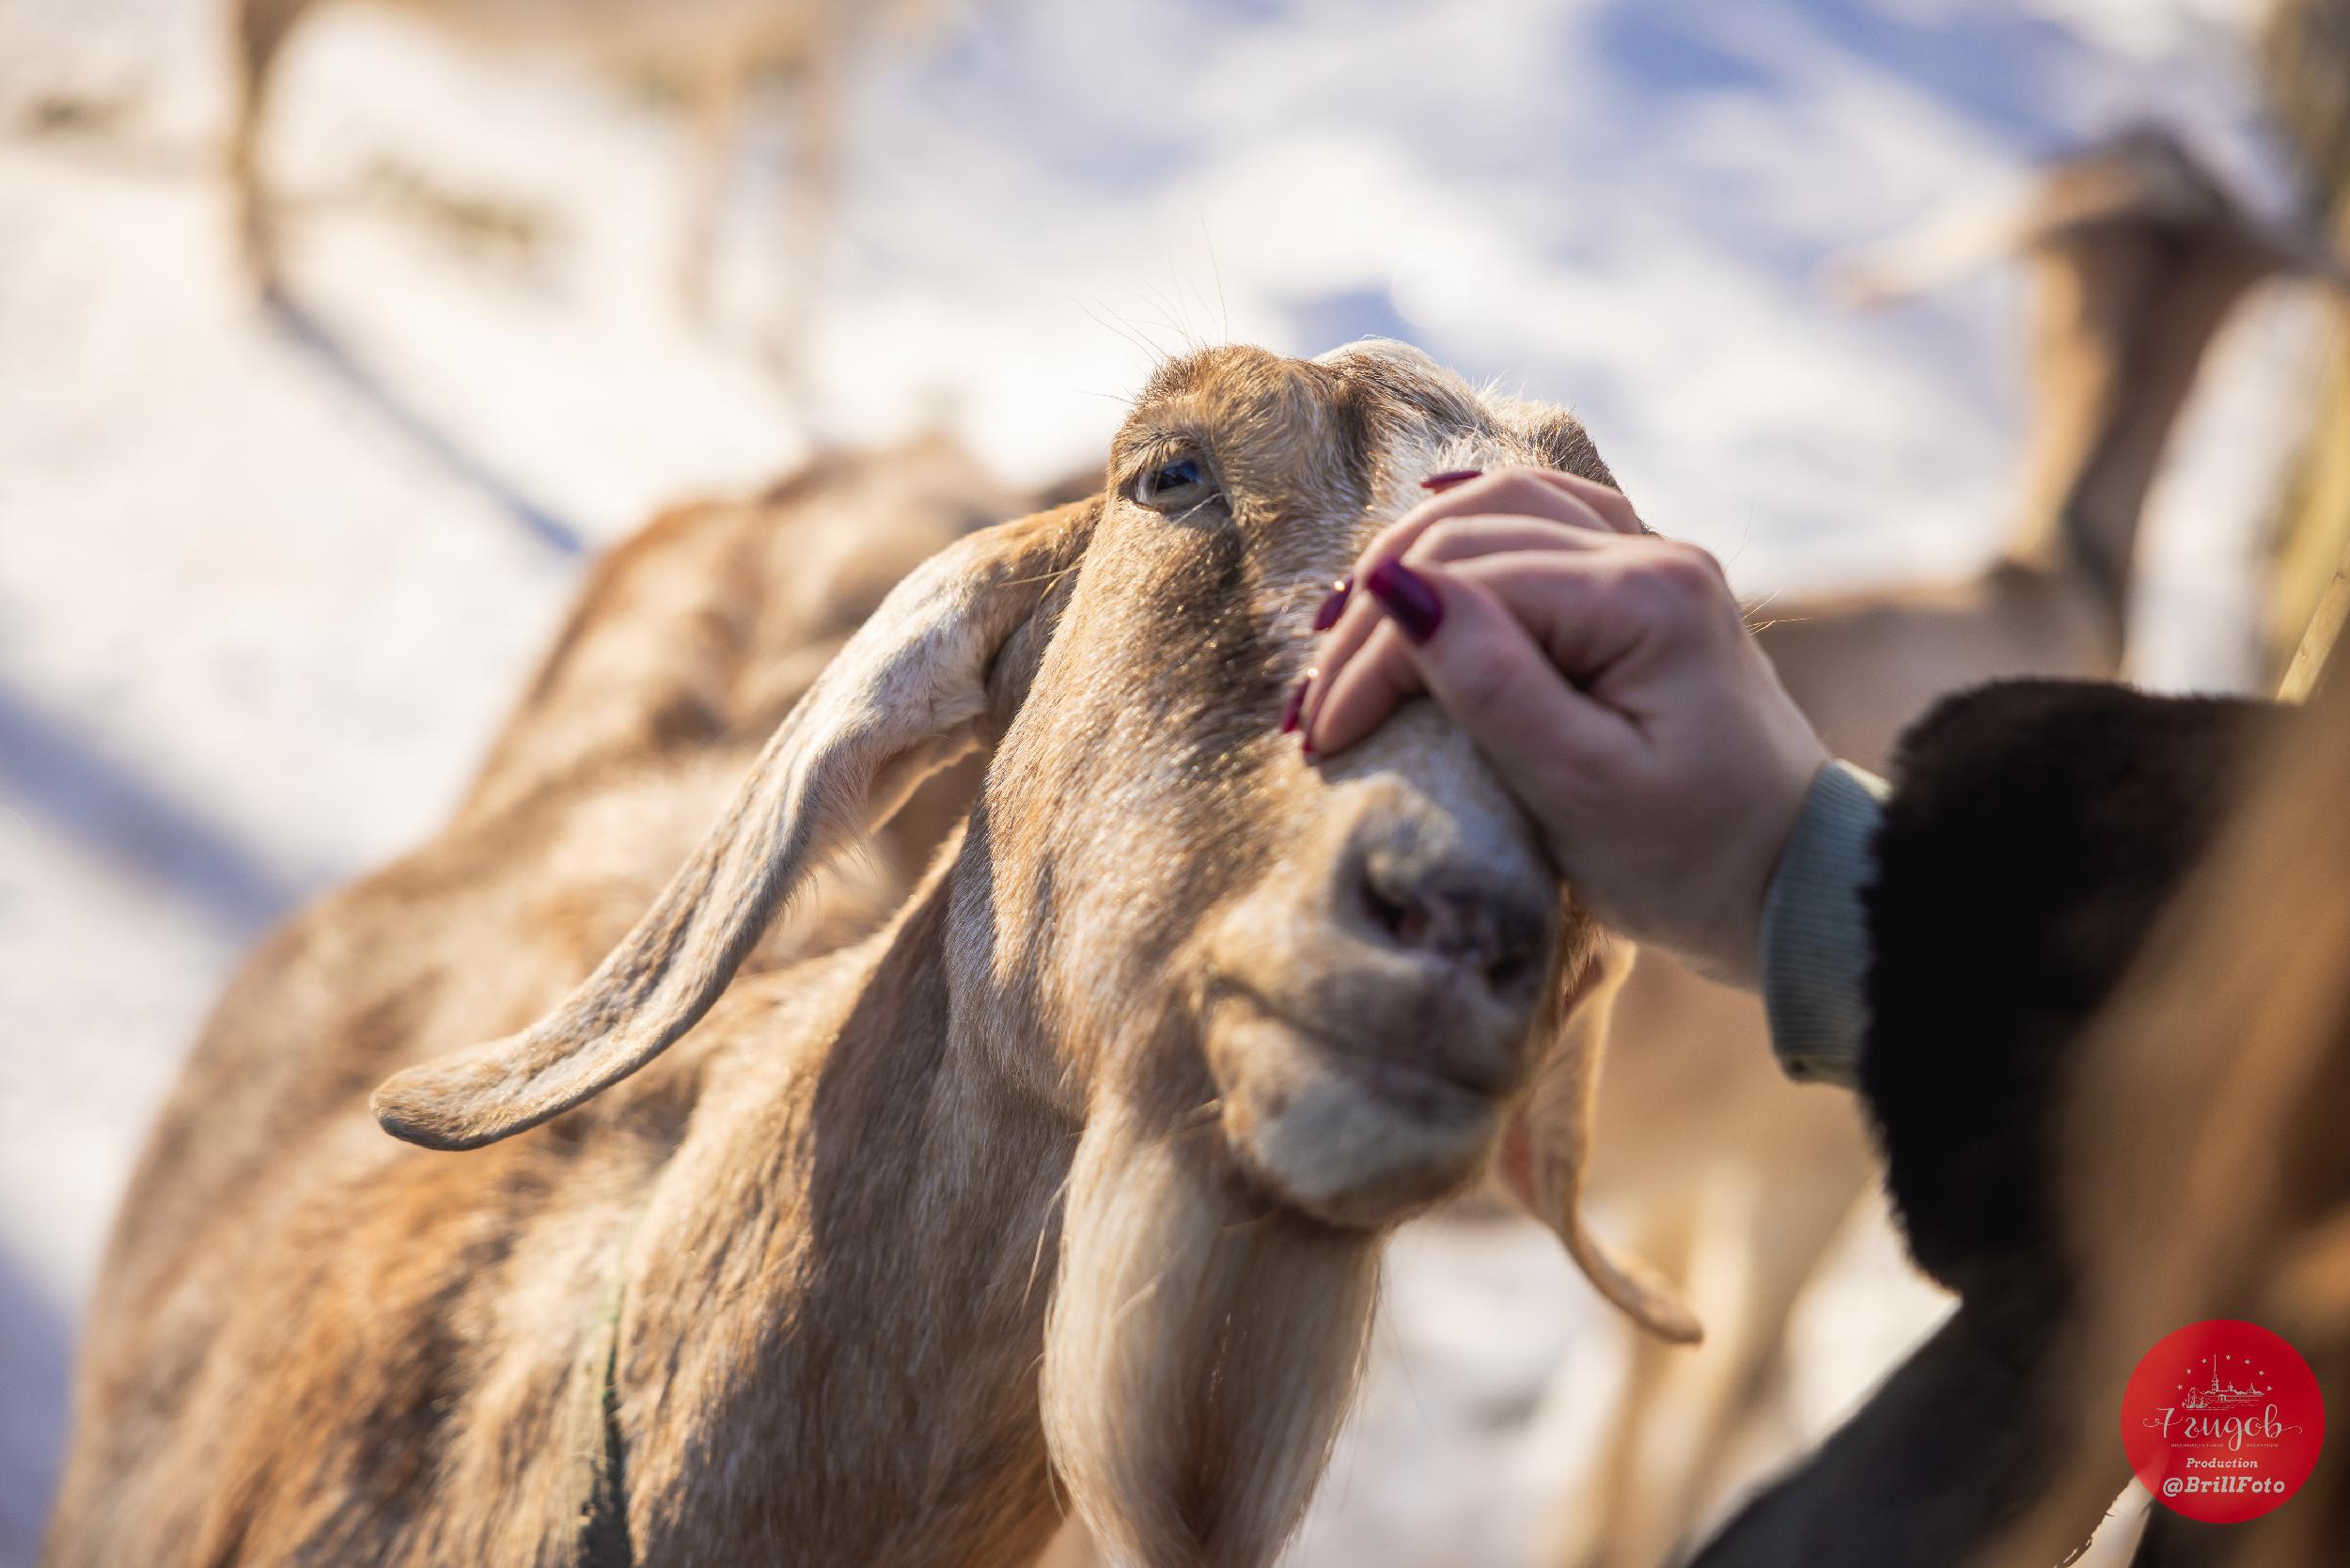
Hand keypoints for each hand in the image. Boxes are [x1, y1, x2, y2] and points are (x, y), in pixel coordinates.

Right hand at [1299, 468, 1826, 989]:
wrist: (1790, 884)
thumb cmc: (1690, 859)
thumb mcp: (1581, 790)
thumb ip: (1492, 683)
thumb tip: (1399, 591)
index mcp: (1646, 599)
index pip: (1467, 586)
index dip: (1377, 655)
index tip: (1324, 740)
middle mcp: (1654, 554)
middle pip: (1473, 533)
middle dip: (1377, 614)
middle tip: (1318, 706)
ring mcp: (1653, 560)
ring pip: (1502, 506)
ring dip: (1412, 561)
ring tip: (1345, 635)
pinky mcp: (1642, 585)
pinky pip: (1542, 521)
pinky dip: (1470, 536)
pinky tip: (1422, 556)